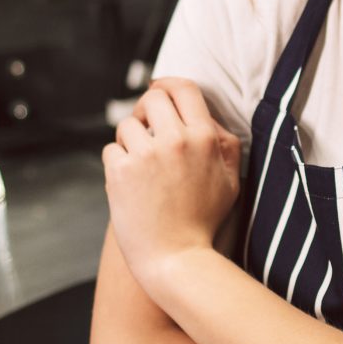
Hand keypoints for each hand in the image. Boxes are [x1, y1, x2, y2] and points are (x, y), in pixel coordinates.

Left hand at [102, 78, 243, 283]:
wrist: (177, 259)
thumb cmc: (205, 222)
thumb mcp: (232, 180)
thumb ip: (225, 143)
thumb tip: (205, 114)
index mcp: (205, 138)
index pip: (184, 88)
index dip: (168, 84)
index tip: (158, 88)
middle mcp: (176, 140)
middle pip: (152, 99)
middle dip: (146, 110)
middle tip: (146, 129)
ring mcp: (146, 155)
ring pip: (127, 125)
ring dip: (130, 140)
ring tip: (140, 165)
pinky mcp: (120, 172)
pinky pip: (111, 149)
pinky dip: (117, 162)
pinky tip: (129, 182)